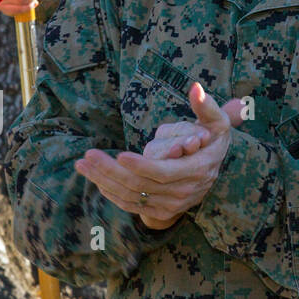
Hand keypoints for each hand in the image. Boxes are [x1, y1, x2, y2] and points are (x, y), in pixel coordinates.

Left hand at [76, 84, 235, 227]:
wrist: (215, 170)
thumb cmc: (214, 139)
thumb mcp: (217, 122)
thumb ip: (206, 106)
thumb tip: (195, 87)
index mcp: (196, 170)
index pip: (164, 173)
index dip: (141, 166)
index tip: (119, 154)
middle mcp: (183, 191)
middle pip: (140, 185)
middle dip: (111, 171)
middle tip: (88, 155)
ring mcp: (171, 204)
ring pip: (131, 196)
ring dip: (103, 181)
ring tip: (82, 164)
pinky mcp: (161, 211)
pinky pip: (132, 205)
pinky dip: (112, 194)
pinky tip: (96, 179)